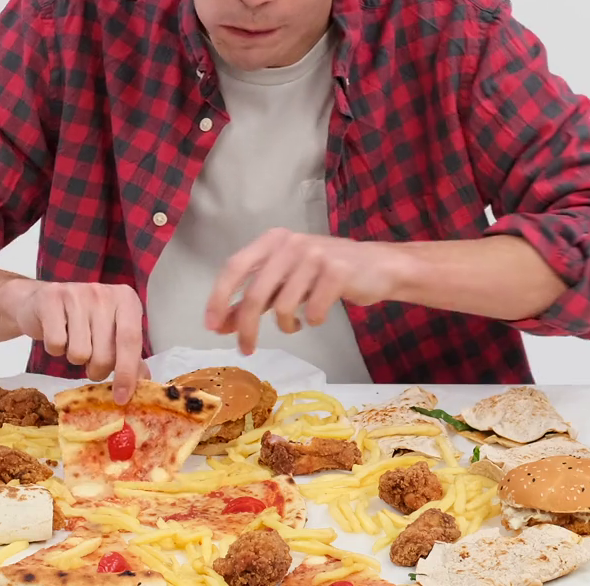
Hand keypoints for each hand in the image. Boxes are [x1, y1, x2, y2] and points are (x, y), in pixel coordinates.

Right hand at [7, 281, 148, 401]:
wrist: (41, 301)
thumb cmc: (84, 320)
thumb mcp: (112, 332)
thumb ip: (130, 356)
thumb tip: (145, 383)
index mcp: (126, 299)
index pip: (131, 340)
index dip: (127, 373)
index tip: (122, 398)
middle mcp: (103, 293)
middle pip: (105, 354)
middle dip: (97, 370)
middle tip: (91, 361)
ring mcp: (76, 294)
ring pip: (79, 353)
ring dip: (74, 358)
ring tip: (72, 342)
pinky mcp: (51, 299)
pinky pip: (56, 344)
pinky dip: (55, 349)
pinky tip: (57, 335)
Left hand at [204, 229, 404, 353]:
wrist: (378, 266)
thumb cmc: (325, 275)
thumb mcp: (285, 282)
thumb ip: (254, 299)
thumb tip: (220, 324)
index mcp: (272, 240)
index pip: (234, 267)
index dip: (220, 297)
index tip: (212, 326)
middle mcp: (291, 242)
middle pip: (257, 292)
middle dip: (247, 327)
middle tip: (246, 349)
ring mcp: (315, 255)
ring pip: (284, 306)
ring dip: (286, 325)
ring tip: (295, 324)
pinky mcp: (337, 272)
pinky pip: (313, 311)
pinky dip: (312, 321)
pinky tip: (317, 315)